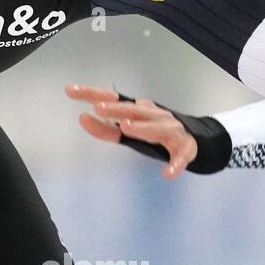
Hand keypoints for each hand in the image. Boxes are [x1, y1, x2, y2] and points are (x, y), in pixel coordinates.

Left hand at [65, 83, 198, 179]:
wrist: (195, 139)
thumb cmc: (155, 131)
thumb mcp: (129, 130)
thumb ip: (105, 129)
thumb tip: (82, 118)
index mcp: (139, 109)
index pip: (114, 98)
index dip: (93, 93)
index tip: (70, 90)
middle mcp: (154, 115)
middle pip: (134, 110)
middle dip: (117, 108)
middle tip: (98, 108)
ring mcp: (171, 131)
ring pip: (158, 128)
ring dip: (143, 127)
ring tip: (127, 128)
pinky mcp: (185, 149)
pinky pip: (180, 157)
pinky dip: (175, 164)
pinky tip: (167, 174)